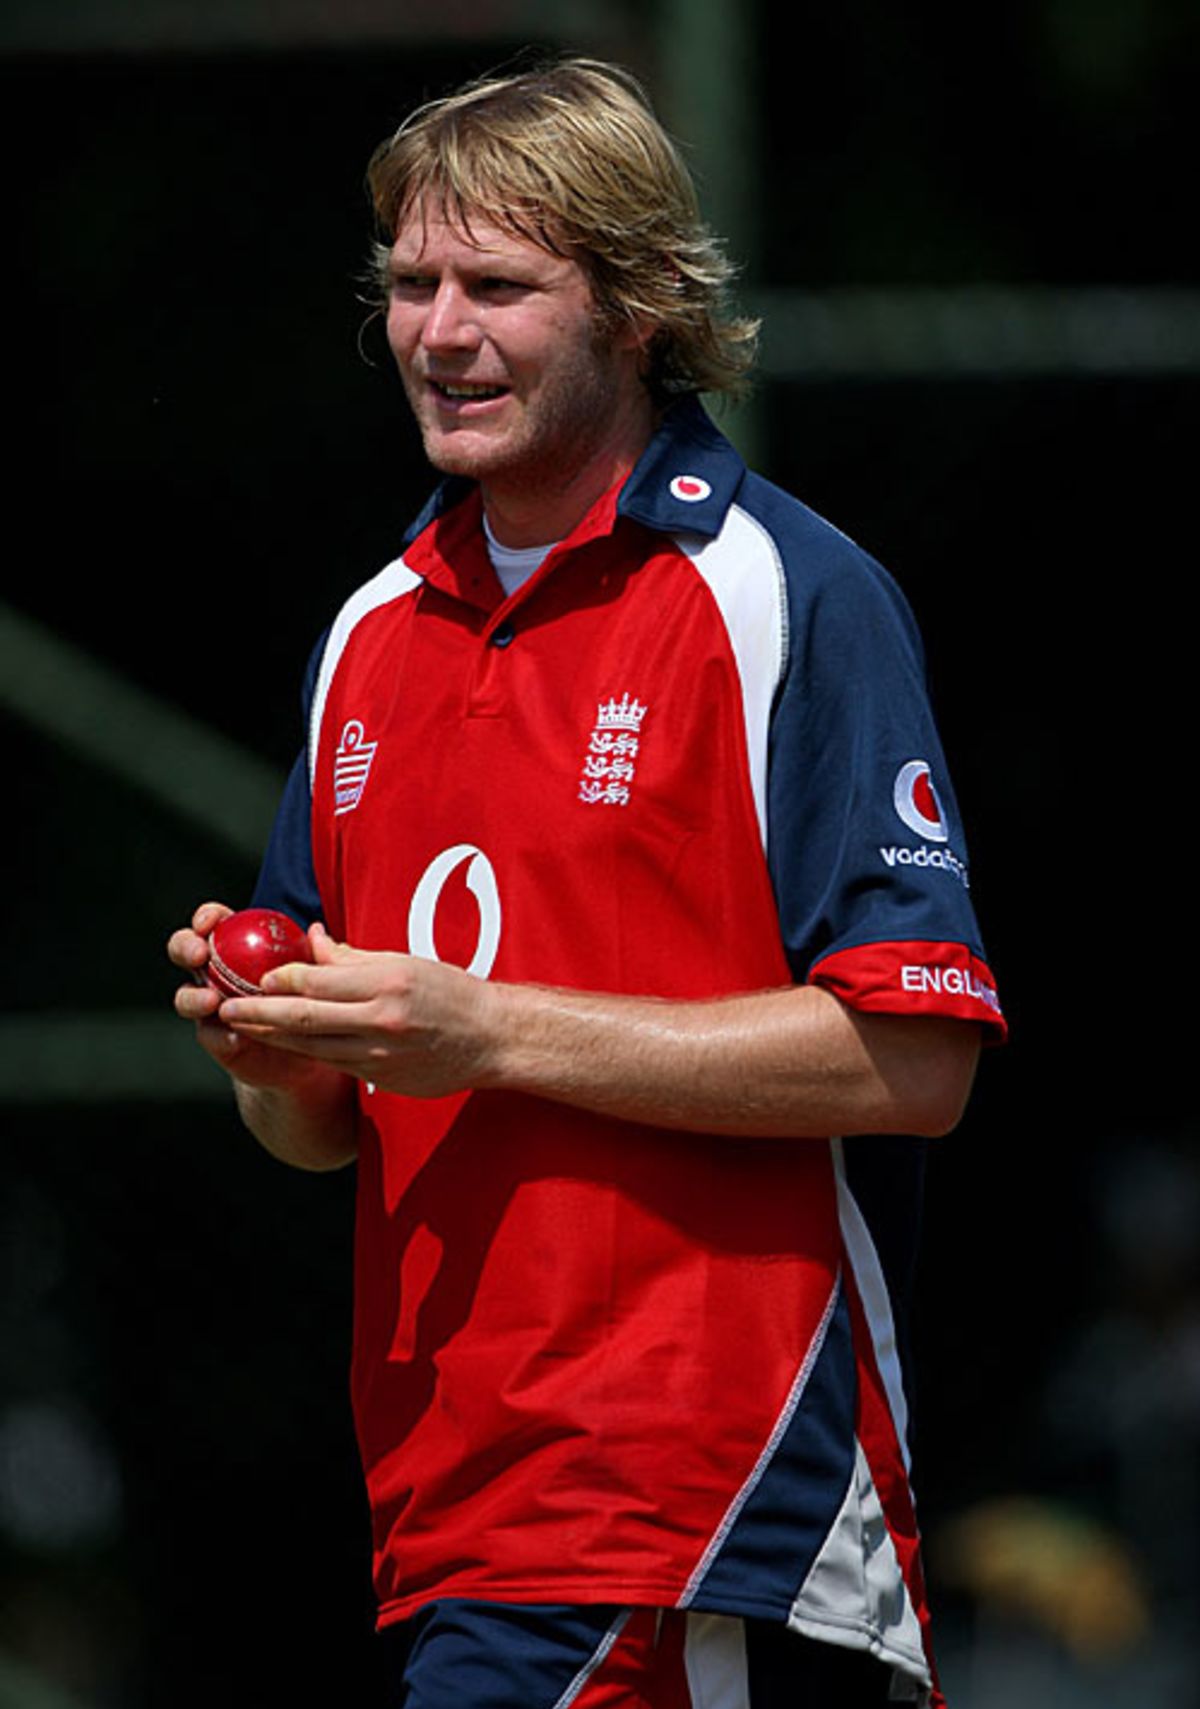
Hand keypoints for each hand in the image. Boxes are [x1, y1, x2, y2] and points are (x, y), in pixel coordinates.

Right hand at [167, 901, 334, 1092]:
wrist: (312, 1049)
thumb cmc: (315, 999)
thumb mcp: (323, 975)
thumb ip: (317, 954)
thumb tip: (314, 930)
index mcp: (239, 944)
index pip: (215, 922)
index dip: (207, 916)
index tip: (210, 922)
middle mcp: (217, 971)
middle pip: (185, 950)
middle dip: (185, 948)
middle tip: (199, 955)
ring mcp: (212, 1005)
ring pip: (185, 996)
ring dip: (193, 997)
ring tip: (211, 1001)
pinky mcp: (216, 1038)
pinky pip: (208, 1034)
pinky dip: (218, 1035)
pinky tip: (234, 1037)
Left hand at [215, 925, 500, 1099]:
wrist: (492, 1039)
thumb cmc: (450, 992)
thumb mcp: (405, 962)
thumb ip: (353, 956)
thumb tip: (313, 939)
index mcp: (387, 982)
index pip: (319, 981)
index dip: (281, 979)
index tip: (256, 975)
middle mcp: (381, 1019)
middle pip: (303, 1018)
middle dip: (258, 1013)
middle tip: (224, 1007)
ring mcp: (379, 1053)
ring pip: (310, 1046)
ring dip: (270, 1036)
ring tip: (239, 1027)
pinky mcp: (379, 1076)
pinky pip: (331, 1061)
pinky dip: (302, 1052)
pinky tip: (281, 1043)